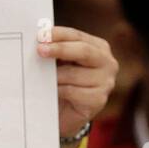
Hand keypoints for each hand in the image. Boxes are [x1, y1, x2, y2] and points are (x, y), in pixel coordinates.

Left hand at [38, 25, 117, 147]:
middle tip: (40, 50)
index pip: (77, 36)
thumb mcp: (62, 62)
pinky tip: (52, 92)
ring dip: (55, 75)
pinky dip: (58, 90)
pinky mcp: (98, 100)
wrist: (68, 113)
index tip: (41, 35)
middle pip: (84, 51)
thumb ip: (57, 50)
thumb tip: (41, 40)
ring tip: (41, 77)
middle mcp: (108, 63)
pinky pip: (72, 91)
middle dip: (60, 49)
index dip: (59, 34)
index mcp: (99, 48)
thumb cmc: (64, 82)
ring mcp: (106, 83)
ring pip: (74, 74)